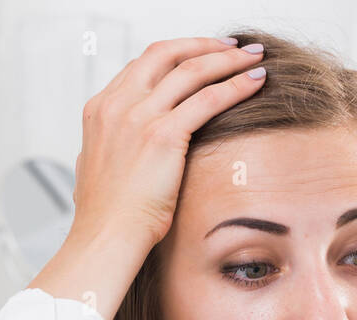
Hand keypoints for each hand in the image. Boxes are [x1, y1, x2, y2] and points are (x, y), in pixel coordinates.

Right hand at [72, 36, 266, 251]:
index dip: (177, 55)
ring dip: (228, 61)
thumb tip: (126, 151)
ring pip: (192, 71)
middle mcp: (118, 105)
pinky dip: (235, 86)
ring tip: (255, 58)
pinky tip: (255, 83)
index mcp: (100, 109)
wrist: (104, 237)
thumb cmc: (108, 217)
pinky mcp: (162, 135)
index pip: (143, 66)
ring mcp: (139, 117)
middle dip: (204, 45)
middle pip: (166, 54)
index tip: (201, 56)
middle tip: (233, 47)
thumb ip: (115, 149)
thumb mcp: (101, 170)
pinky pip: (208, 99)